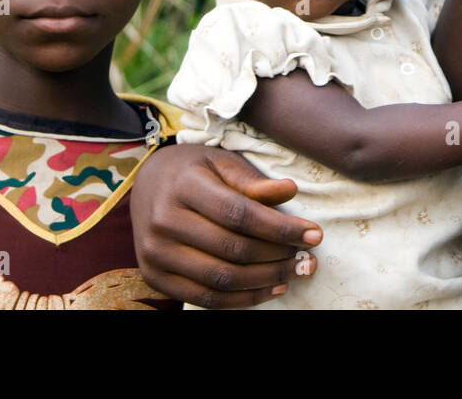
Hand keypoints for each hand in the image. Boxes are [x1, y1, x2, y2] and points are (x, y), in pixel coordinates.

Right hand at [130, 144, 322, 308]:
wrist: (147, 182)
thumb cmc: (195, 170)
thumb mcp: (223, 162)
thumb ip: (254, 181)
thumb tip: (290, 191)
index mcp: (184, 186)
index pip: (239, 214)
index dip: (280, 228)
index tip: (314, 234)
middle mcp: (164, 221)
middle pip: (232, 249)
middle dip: (278, 258)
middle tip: (309, 259)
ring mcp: (155, 253)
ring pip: (220, 279)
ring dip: (265, 282)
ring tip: (295, 273)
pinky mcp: (155, 277)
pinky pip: (204, 299)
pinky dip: (242, 300)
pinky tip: (270, 289)